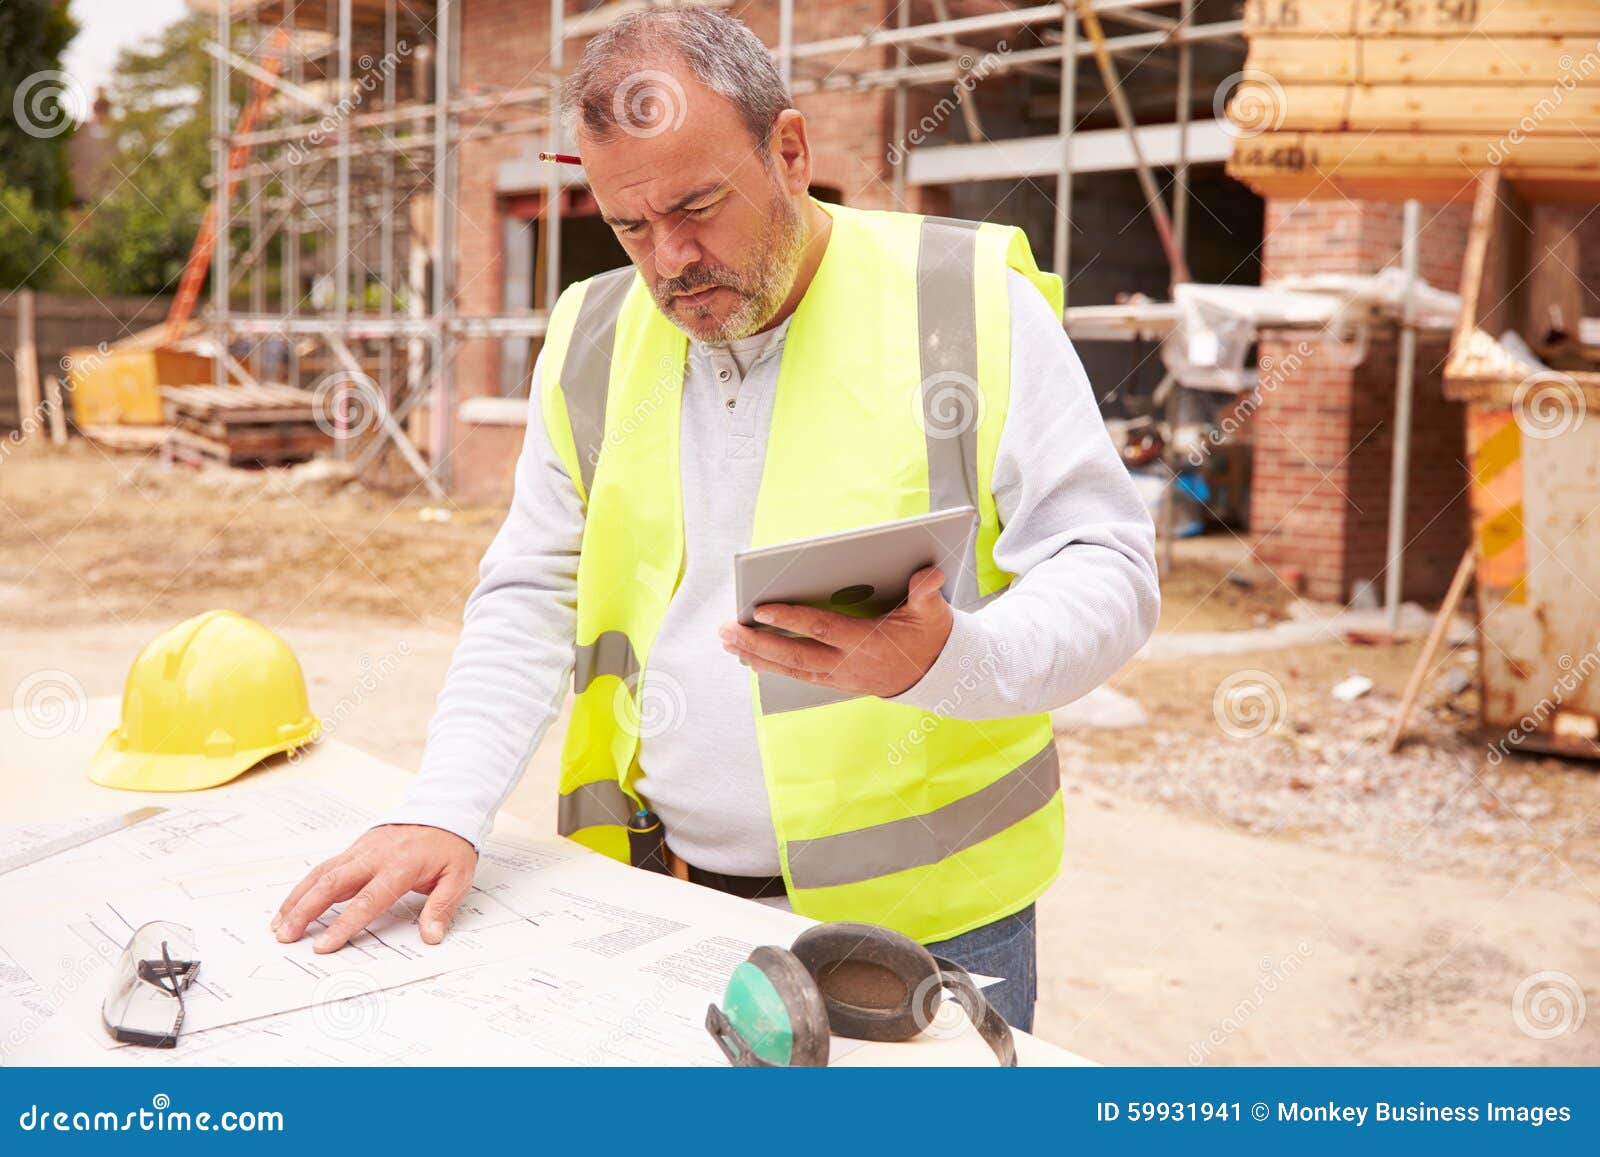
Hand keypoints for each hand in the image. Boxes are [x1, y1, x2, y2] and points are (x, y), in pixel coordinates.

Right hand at [272, 824, 477, 952]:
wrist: (443, 808)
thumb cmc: (450, 844)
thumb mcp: (457, 875)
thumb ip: (441, 907)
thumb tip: (431, 937)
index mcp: (401, 865)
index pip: (368, 899)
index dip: (344, 924)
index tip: (324, 946)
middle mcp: (374, 856)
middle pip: (332, 883)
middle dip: (305, 911)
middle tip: (286, 936)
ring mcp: (361, 850)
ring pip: (321, 874)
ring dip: (298, 899)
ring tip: (279, 925)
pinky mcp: (355, 848)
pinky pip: (325, 868)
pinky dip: (305, 886)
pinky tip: (292, 904)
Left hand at [718, 565, 952, 697]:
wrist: (936, 677)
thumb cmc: (930, 637)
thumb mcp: (933, 613)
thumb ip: (927, 593)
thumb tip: (928, 575)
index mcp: (866, 643)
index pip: (821, 630)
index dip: (790, 620)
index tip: (760, 609)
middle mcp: (847, 664)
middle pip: (795, 656)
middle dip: (757, 643)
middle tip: (726, 629)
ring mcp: (839, 677)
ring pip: (791, 669)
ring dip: (756, 656)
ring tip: (728, 642)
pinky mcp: (835, 681)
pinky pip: (798, 675)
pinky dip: (771, 666)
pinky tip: (750, 657)